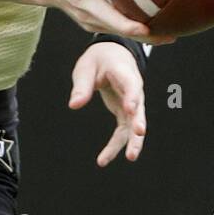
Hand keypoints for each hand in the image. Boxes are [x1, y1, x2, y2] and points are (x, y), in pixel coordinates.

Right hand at [38, 0, 174, 43]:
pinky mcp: (94, 26)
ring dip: (142, 35)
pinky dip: (140, 34)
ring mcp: (87, 18)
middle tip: (149, 27)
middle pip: (106, 18)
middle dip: (128, 25)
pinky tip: (164, 34)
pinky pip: (119, 31)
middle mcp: (82, 2)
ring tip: (169, 36)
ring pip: (117, 30)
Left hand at [68, 41, 146, 165]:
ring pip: (134, 125)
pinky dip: (116, 145)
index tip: (130, 109)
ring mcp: (131, 103)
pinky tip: (103, 159)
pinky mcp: (125, 113)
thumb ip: (82, 86)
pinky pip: (123, 131)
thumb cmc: (98, 59)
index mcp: (124, 73)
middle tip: (139, 134)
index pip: (131, 85)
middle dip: (139, 122)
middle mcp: (133, 90)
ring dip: (132, 141)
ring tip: (130, 158)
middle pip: (139, 108)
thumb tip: (74, 105)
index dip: (132, 96)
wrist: (112, 55)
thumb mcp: (86, 68)